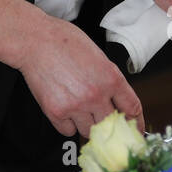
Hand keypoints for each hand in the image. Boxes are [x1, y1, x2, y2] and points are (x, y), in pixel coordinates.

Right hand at [19, 16, 143, 137]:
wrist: (35, 40)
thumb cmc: (65, 42)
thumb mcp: (100, 57)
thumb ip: (110, 80)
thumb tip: (118, 102)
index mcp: (111, 79)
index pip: (132, 109)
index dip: (136, 122)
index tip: (135, 128)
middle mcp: (96, 95)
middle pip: (111, 126)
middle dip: (108, 124)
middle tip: (101, 118)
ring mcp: (76, 106)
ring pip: (89, 132)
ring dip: (87, 124)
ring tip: (78, 107)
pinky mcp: (56, 112)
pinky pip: (68, 131)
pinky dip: (68, 124)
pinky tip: (65, 109)